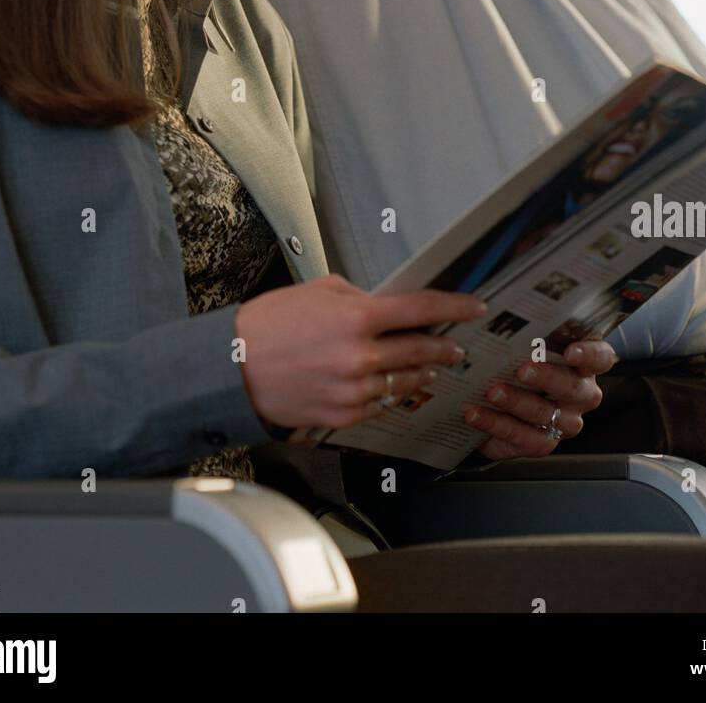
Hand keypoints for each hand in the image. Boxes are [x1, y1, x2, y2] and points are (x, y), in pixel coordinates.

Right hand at [236, 274, 485, 430]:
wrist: (232, 367)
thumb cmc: (269, 324)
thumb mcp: (319, 291)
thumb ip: (360, 297)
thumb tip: (388, 304)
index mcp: (357, 317)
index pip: (422, 309)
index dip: (456, 307)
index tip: (473, 308)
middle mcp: (360, 356)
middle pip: (422, 349)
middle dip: (445, 344)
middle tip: (455, 343)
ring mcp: (354, 390)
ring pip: (406, 381)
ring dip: (423, 371)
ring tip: (431, 365)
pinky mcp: (344, 415)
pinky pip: (380, 403)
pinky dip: (389, 392)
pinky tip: (392, 385)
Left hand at [463, 340, 616, 459]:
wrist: (507, 389)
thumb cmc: (524, 353)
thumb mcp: (530, 336)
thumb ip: (530, 325)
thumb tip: (504, 301)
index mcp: (585, 363)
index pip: (601, 357)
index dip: (589, 355)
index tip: (571, 351)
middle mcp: (580, 394)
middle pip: (574, 389)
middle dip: (547, 379)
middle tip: (521, 370)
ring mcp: (564, 422)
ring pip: (548, 417)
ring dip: (517, 404)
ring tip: (492, 391)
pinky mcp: (541, 442)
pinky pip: (525, 440)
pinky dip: (498, 427)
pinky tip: (476, 414)